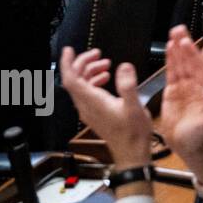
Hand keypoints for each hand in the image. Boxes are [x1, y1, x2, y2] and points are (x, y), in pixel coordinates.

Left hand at [58, 47, 153, 170]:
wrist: (131, 152)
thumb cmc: (133, 133)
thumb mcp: (134, 106)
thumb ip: (127, 84)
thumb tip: (123, 66)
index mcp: (93, 102)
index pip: (71, 79)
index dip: (68, 63)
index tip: (69, 50)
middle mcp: (86, 106)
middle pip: (75, 79)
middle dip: (84, 63)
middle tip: (99, 54)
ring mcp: (89, 111)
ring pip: (81, 86)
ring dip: (90, 71)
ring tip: (106, 64)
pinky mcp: (95, 114)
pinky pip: (88, 93)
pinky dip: (94, 81)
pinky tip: (107, 79)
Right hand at [159, 27, 202, 161]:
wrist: (188, 145)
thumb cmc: (201, 134)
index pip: (200, 66)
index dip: (193, 53)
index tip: (188, 41)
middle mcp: (196, 84)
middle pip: (189, 60)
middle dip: (185, 45)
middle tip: (179, 30)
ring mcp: (185, 86)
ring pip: (180, 63)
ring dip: (177, 49)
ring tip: (173, 34)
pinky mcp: (173, 91)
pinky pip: (171, 72)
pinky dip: (170, 60)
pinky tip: (169, 48)